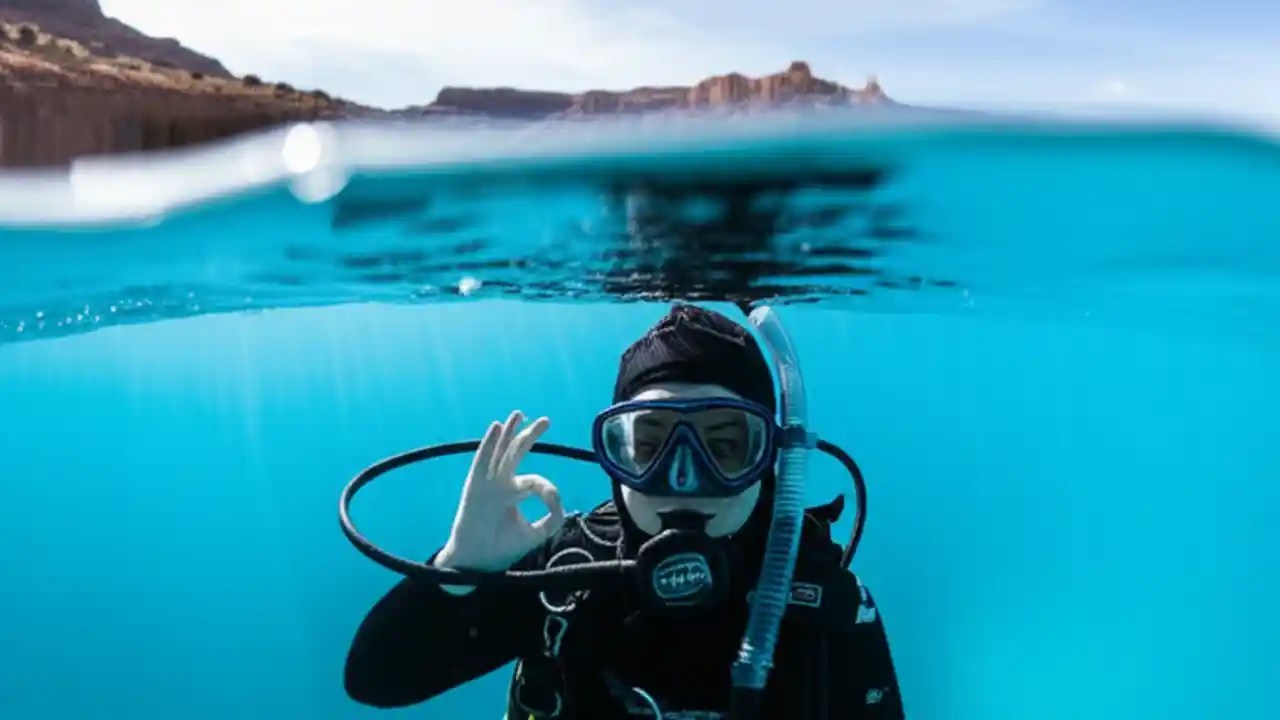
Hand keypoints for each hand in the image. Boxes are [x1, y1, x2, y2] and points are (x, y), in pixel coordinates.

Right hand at [434, 411, 564, 593]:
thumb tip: (561, 503)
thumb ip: (552, 519)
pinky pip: (482, 460)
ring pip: (500, 452)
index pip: (535, 481)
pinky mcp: (474, 486)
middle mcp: (500, 484)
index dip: (548, 490)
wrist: (477, 563)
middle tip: (546, 420)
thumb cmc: (501, 548)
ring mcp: (487, 483)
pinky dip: (489, 443)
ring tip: (518, 414)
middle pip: (516, 453)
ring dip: (509, 432)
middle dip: (530, 435)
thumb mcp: (535, 534)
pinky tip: (497, 427)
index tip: (554, 503)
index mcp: (513, 493)